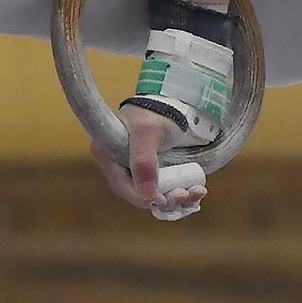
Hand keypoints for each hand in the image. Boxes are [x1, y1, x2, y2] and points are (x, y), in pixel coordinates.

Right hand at [89, 103, 206, 219]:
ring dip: (173, 197)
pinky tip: (195, 191)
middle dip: (161, 198)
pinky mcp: (147, 171)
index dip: (140, 197)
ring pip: (151, 193)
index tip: (160, 199)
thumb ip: (143, 161)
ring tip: (194, 192)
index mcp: (105, 153)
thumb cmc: (154, 114)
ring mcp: (132, 169)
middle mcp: (116, 165)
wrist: (171, 103)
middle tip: (183, 194)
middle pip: (136, 192)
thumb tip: (146, 194)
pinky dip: (178, 191)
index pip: (120, 184)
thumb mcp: (147, 133)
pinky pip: (161, 188)